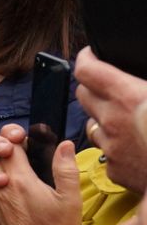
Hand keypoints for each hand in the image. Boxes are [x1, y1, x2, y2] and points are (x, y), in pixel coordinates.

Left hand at [77, 47, 146, 189]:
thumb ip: (146, 85)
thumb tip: (144, 82)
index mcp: (128, 97)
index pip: (87, 70)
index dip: (87, 59)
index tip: (92, 55)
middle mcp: (113, 120)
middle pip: (83, 95)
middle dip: (92, 87)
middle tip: (109, 87)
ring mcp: (111, 147)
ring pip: (92, 125)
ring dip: (103, 119)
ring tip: (125, 119)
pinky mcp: (116, 170)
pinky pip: (107, 152)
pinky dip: (116, 147)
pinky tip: (135, 146)